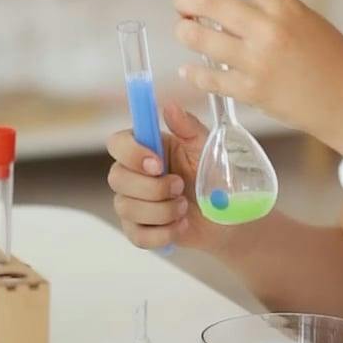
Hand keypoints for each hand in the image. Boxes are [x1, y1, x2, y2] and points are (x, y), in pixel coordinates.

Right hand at [107, 99, 216, 252]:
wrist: (226, 217)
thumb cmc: (213, 176)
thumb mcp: (206, 147)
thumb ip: (188, 127)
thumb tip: (169, 106)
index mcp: (146, 148)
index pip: (117, 143)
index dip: (131, 153)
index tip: (158, 163)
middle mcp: (133, 174)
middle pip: (116, 178)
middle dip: (152, 187)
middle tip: (180, 187)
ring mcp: (132, 204)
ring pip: (127, 208)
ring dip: (162, 211)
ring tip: (185, 207)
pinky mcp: (138, 231)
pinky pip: (137, 236)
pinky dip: (163, 233)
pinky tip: (180, 226)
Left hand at [173, 0, 342, 146]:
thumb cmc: (334, 60)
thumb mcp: (307, 21)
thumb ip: (270, 10)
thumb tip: (227, 7)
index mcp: (286, 7)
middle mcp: (270, 30)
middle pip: (209, 2)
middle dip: (185, 0)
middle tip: (182, 4)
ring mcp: (260, 63)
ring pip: (199, 39)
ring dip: (184, 32)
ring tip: (187, 32)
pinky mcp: (253, 92)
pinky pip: (208, 79)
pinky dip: (193, 73)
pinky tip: (190, 70)